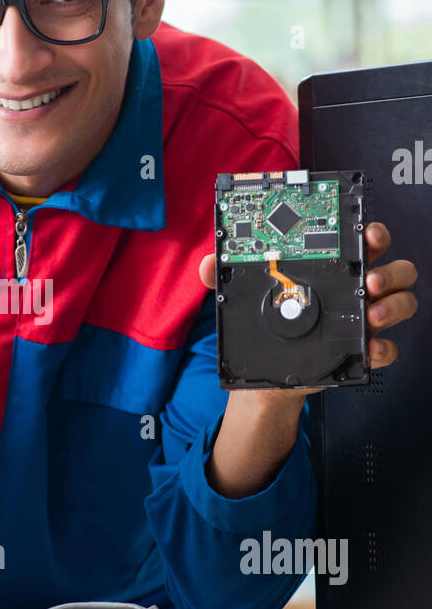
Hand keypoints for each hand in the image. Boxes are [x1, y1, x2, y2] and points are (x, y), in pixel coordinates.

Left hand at [198, 219, 418, 391]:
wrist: (267, 379)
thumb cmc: (263, 327)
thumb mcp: (241, 300)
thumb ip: (223, 279)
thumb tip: (208, 264)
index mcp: (329, 267)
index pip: (359, 240)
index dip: (370, 230)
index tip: (365, 229)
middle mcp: (352, 289)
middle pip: (393, 267)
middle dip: (388, 268)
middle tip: (369, 278)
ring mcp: (361, 319)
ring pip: (401, 301)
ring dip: (392, 304)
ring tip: (371, 313)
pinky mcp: (361, 350)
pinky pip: (388, 347)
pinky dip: (384, 348)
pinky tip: (369, 348)